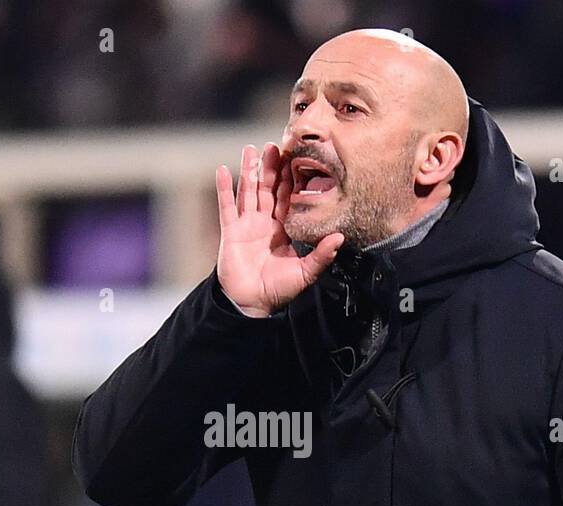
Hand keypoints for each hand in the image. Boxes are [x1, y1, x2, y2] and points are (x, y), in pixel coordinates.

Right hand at [215, 142, 343, 317]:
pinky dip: (224, 189)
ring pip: (248, 191)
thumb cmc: (278, 290)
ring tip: (251, 149)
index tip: (297, 158)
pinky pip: (227, 206)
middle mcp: (265, 223)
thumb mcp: (305, 273)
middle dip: (271, 167)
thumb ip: (321, 255)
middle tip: (275, 144)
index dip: (292, 179)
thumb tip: (340, 238)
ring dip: (249, 170)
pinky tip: (222, 170)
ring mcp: (246, 225)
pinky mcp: (230, 231)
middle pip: (268, 188)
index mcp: (284, 229)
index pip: (288, 198)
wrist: (252, 303)